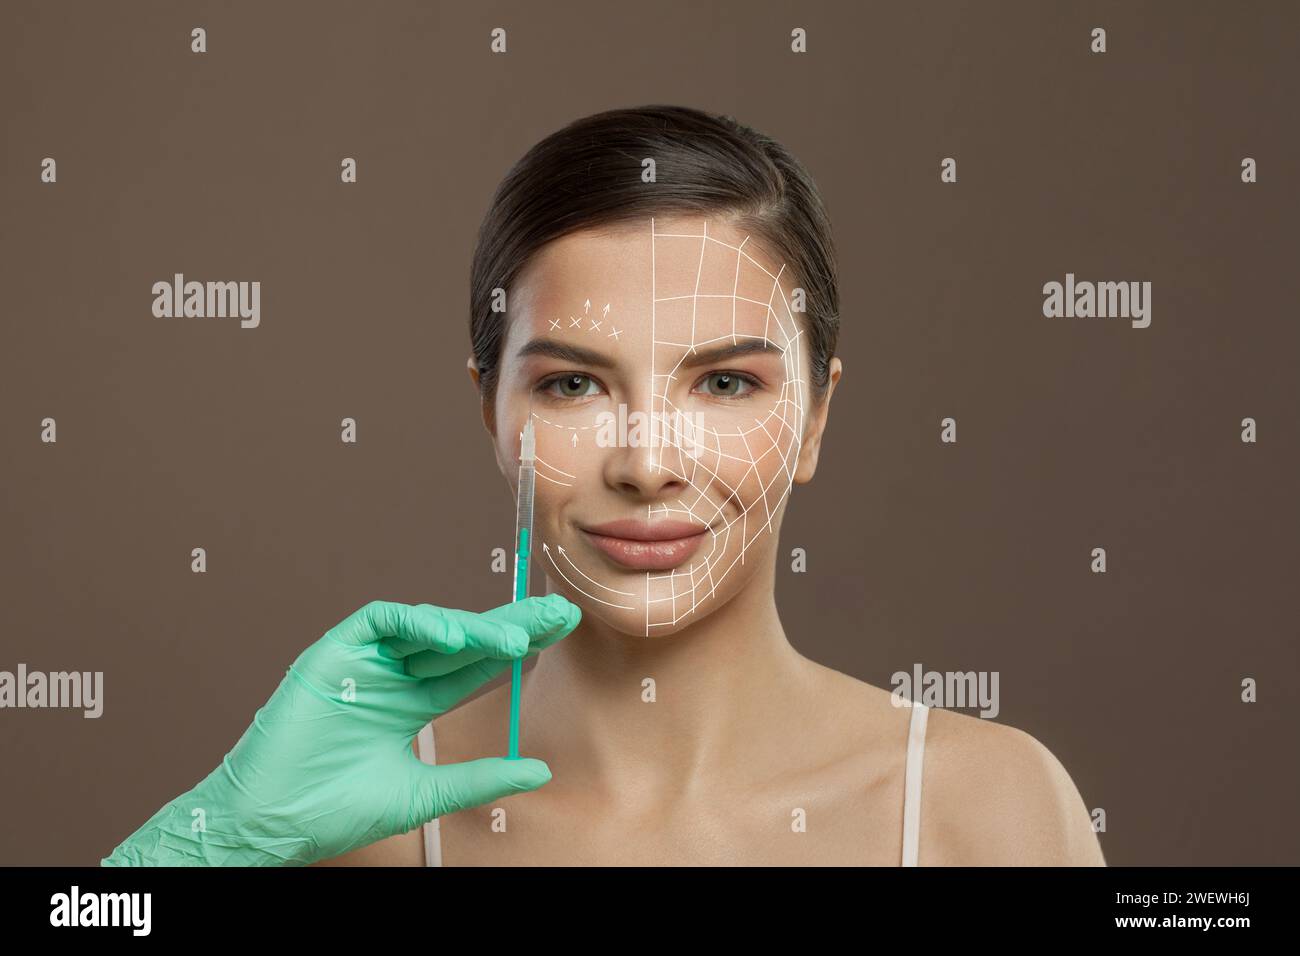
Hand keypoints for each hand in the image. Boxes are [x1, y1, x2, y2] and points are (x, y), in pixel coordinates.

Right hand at [101, 594, 580, 865]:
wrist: (270, 824)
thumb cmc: (334, 811)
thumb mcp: (425, 793)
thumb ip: (480, 777)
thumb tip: (540, 770)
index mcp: (410, 703)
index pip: (473, 666)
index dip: (514, 648)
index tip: (559, 630)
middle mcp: (391, 676)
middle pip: (460, 640)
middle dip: (508, 623)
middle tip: (556, 612)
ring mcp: (362, 662)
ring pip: (426, 627)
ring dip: (473, 628)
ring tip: (516, 637)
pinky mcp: (332, 654)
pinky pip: (379, 621)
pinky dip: (417, 623)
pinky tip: (453, 636)